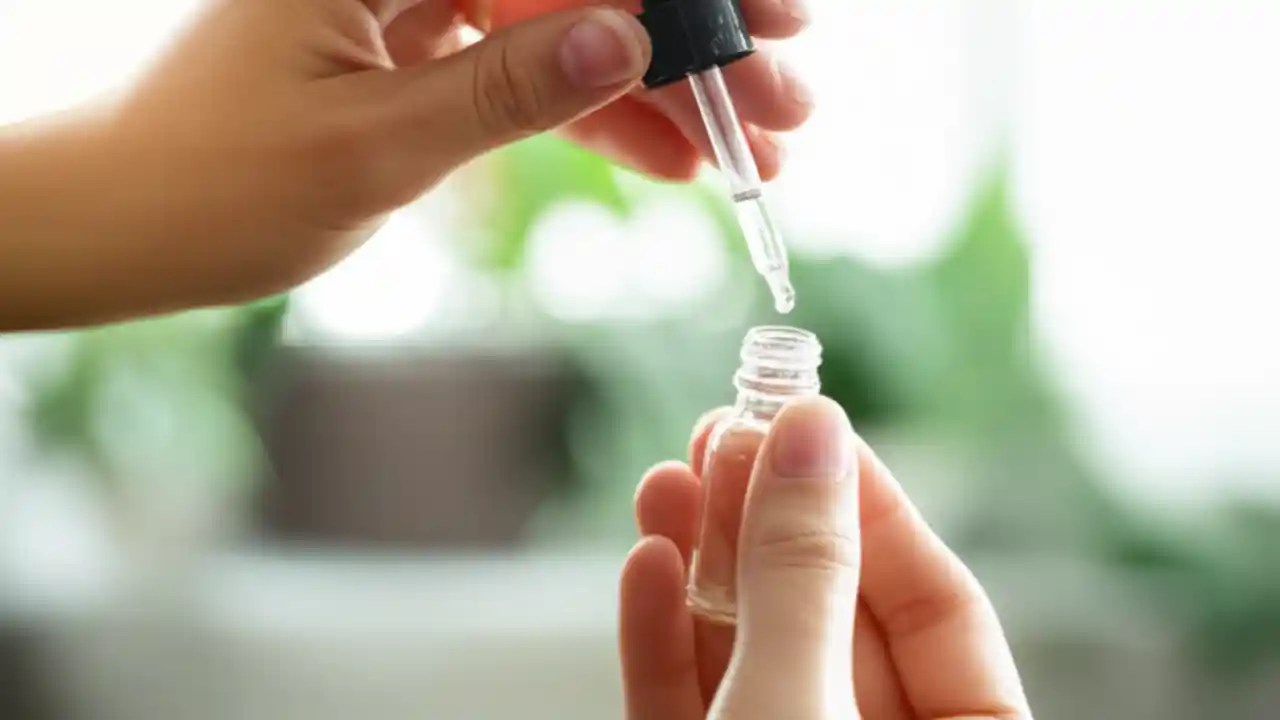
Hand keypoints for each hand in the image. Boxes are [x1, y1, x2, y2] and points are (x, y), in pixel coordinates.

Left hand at [0, 0, 810, 329]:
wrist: (128, 226)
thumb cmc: (212, 185)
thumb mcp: (373, 145)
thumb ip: (506, 87)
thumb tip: (628, 38)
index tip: (769, 17)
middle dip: (690, 39)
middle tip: (782, 101)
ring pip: (570, 25)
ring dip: (662, 87)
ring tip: (753, 149)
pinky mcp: (423, 48)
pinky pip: (531, 70)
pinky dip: (599, 115)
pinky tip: (675, 160)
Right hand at [619, 398, 1032, 718]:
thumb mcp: (798, 702)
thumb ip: (803, 574)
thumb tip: (812, 432)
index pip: (937, 606)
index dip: (872, 504)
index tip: (809, 422)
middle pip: (832, 619)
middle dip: (768, 522)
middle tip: (722, 434)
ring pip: (754, 656)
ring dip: (703, 566)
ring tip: (670, 478)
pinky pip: (694, 707)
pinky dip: (666, 640)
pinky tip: (648, 561)